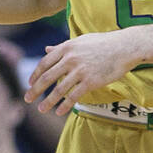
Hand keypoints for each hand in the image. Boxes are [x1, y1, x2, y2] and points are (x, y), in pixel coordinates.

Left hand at [24, 32, 142, 114]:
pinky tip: (59, 112)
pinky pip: (74, 96)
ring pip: (59, 89)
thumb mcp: (81, 41)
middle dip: (35, 90)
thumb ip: (62, 47)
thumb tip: (46, 49)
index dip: (35, 75)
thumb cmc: (104, 43)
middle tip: (27, 99)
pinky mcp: (91, 81)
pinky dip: (65, 105)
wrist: (125, 47)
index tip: (30, 84)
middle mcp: (71, 59)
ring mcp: (80, 70)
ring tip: (41, 109)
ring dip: (48, 101)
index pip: (45, 63)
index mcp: (67, 48)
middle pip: (47, 77)